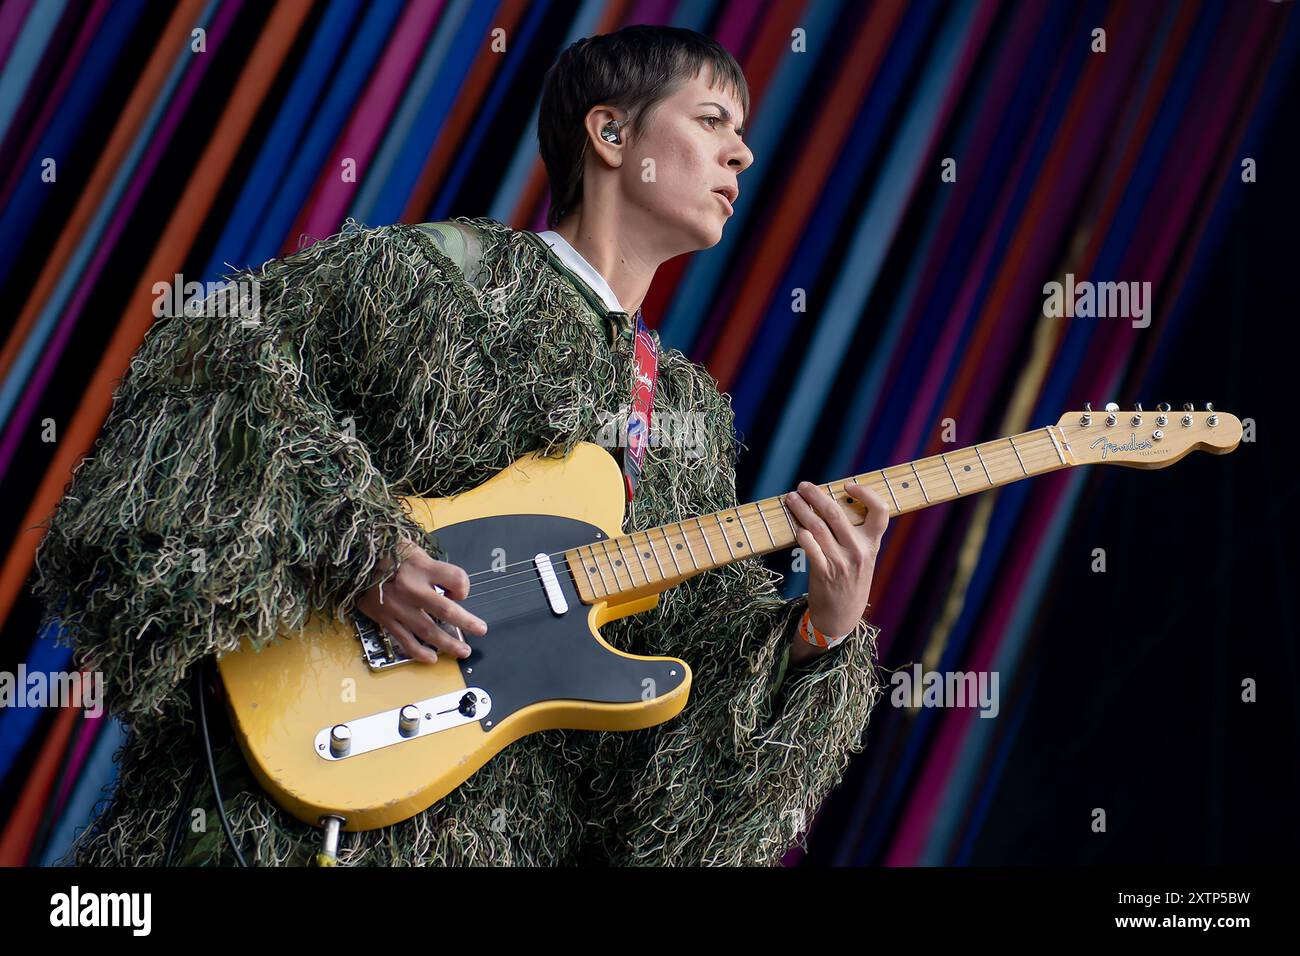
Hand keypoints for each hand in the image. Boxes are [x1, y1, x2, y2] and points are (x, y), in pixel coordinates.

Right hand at [356, 539, 487, 662]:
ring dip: (448, 643)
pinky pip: (404, 640)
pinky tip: (431, 658)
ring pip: (428, 631)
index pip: (456, 579)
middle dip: (467, 622)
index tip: (461, 591)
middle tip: (480, 629)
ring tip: (463, 650)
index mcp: (420, 566)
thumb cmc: (382, 550)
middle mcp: (410, 588)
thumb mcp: (411, 548)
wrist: (349, 559)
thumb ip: (432, 567)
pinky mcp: (384, 618)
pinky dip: (419, 652)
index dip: (464, 587)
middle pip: (446, 610)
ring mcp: (397, 606)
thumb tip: (449, 588)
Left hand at [785, 480, 888, 652]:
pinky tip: (795, 525)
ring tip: (791, 499)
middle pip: (836, 512)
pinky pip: (810, 547)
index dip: (867, 493)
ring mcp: (841, 562)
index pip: (880, 511)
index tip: (848, 485)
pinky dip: (801, 534)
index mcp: (872, 544)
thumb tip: (834, 504)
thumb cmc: (851, 581)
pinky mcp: (824, 572)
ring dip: (801, 509)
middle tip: (803, 486)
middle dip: (815, 495)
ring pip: (818, 526)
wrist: (842, 616)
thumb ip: (856, 534)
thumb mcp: (863, 558)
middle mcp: (859, 550)